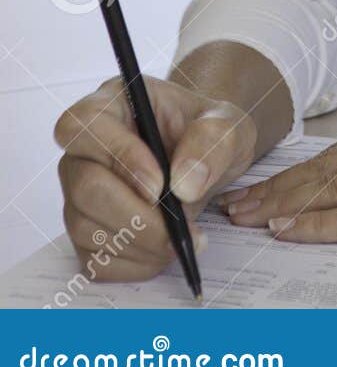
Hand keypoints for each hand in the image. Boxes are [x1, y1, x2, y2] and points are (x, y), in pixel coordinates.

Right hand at [54, 74, 257, 282]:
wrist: (209, 160)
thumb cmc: (210, 134)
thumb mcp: (227, 125)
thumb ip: (211, 142)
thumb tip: (184, 184)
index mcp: (112, 102)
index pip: (86, 124)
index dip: (117, 156)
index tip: (160, 186)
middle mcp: (85, 147)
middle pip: (84, 185)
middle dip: (135, 215)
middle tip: (181, 226)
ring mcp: (79, 190)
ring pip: (86, 226)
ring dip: (140, 242)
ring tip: (184, 236)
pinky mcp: (88, 229)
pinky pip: (94, 258)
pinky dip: (134, 263)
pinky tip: (165, 251)